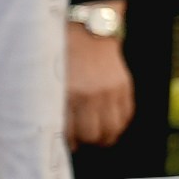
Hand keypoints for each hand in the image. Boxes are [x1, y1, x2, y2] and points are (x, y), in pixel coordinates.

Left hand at [63, 24, 132, 143]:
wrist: (88, 33)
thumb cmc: (62, 56)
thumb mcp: (52, 80)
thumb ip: (55, 105)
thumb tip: (59, 131)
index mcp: (69, 95)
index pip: (72, 132)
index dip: (71, 143)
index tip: (70, 145)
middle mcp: (92, 96)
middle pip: (94, 135)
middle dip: (88, 142)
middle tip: (83, 141)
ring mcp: (111, 92)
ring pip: (113, 129)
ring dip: (106, 137)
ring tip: (99, 136)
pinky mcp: (124, 87)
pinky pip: (126, 115)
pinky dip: (120, 124)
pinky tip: (111, 123)